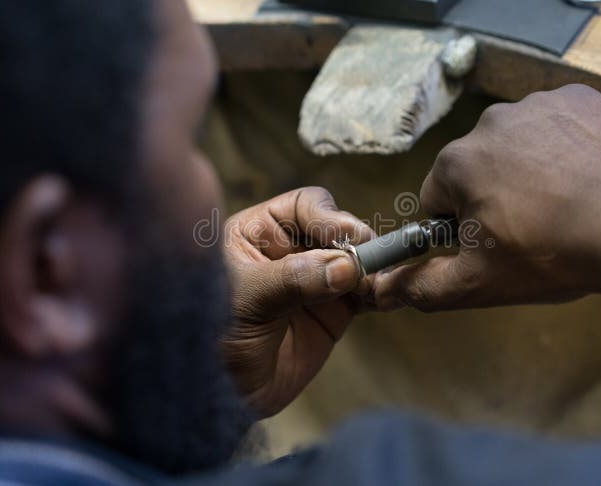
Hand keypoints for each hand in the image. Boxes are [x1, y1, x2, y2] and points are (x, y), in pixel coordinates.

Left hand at [220, 187, 372, 416]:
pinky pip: (365, 294)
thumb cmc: (213, 337)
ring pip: (357, 261)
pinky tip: (387, 297)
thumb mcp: (246, 300)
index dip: (330, 217)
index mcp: (259, 232)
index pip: (305, 206)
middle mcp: (291, 250)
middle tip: (366, 266)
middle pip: (338, 230)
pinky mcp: (334, 313)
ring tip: (378, 286)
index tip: (347, 239)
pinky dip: (380, 293)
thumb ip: (294, 279)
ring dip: (373, 269)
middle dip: (356, 245)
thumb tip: (345, 266)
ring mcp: (315, 281)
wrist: (220, 396)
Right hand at [375, 84, 600, 310]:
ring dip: (530, 167)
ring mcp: (538, 104)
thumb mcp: (478, 282)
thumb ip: (423, 285)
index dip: (462, 225)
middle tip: (534, 226)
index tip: (495, 241)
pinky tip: (585, 174)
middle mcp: (490, 122)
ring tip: (565, 201)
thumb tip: (381, 287)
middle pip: (478, 165)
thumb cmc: (552, 254)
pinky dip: (566, 143)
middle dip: (495, 193)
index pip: (438, 196)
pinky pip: (558, 122)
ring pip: (518, 142)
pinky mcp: (580, 97)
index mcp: (457, 162)